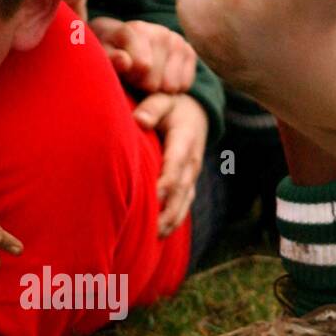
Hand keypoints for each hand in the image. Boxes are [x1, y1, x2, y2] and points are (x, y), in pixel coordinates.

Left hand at [89, 17, 196, 93]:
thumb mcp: (102, 55)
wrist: (123, 40)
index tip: (123, 73)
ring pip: (171, 86)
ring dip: (156, 88)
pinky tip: (158, 77)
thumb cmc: (109, 51)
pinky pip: (183, 86)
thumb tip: (124, 61)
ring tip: (143, 77)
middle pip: (155, 81)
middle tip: (132, 77)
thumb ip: (110, 59)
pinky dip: (169, 88)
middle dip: (141, 84)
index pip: (143, 66)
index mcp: (137, 29)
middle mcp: (161, 32)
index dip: (130, 78)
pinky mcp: (189, 52)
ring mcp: (177, 41)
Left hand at [133, 93, 206, 235]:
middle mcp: (192, 160)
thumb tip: (139, 120)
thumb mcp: (163, 98)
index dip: (166, 180)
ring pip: (185, 199)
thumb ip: (152, 108)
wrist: (196, 110)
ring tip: (156, 237)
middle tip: (152, 228)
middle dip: (169, 208)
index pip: (176, 162)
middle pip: (182, 188)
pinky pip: (185, 202)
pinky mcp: (189, 181)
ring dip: (172, 218)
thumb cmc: (172, 104)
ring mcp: (192, 173)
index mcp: (186, 139)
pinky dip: (175, 218)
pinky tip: (162, 234)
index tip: (154, 195)